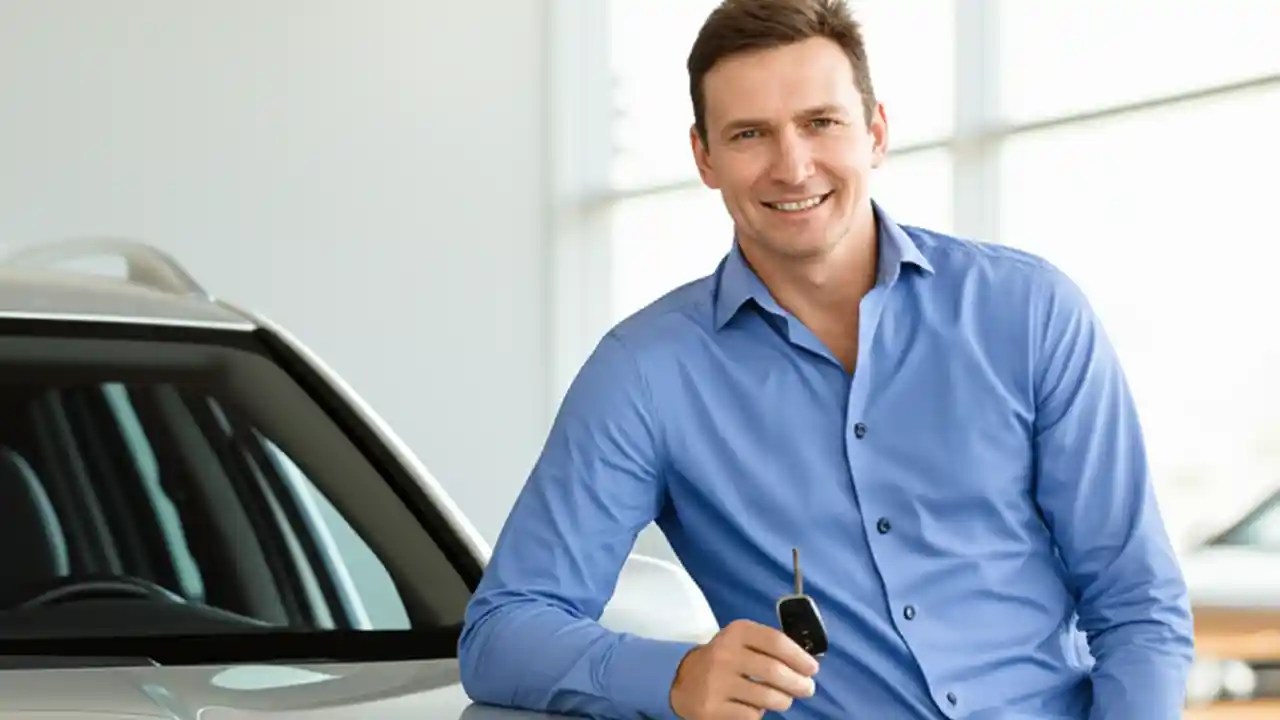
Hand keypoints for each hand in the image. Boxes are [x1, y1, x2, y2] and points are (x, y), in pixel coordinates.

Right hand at [669, 619, 818, 718]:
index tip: (812, 668)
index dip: (799, 657)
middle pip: (774, 671)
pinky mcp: (712, 708)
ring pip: (767, 697)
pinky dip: (759, 714)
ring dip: (783, 701)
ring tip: (783, 700)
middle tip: (807, 689)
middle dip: (798, 683)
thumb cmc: (726, 659)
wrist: (684, 679)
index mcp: (736, 632)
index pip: (776, 641)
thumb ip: (770, 647)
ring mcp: (716, 682)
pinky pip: (751, 716)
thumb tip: (806, 665)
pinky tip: (754, 707)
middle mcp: (725, 654)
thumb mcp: (742, 642)